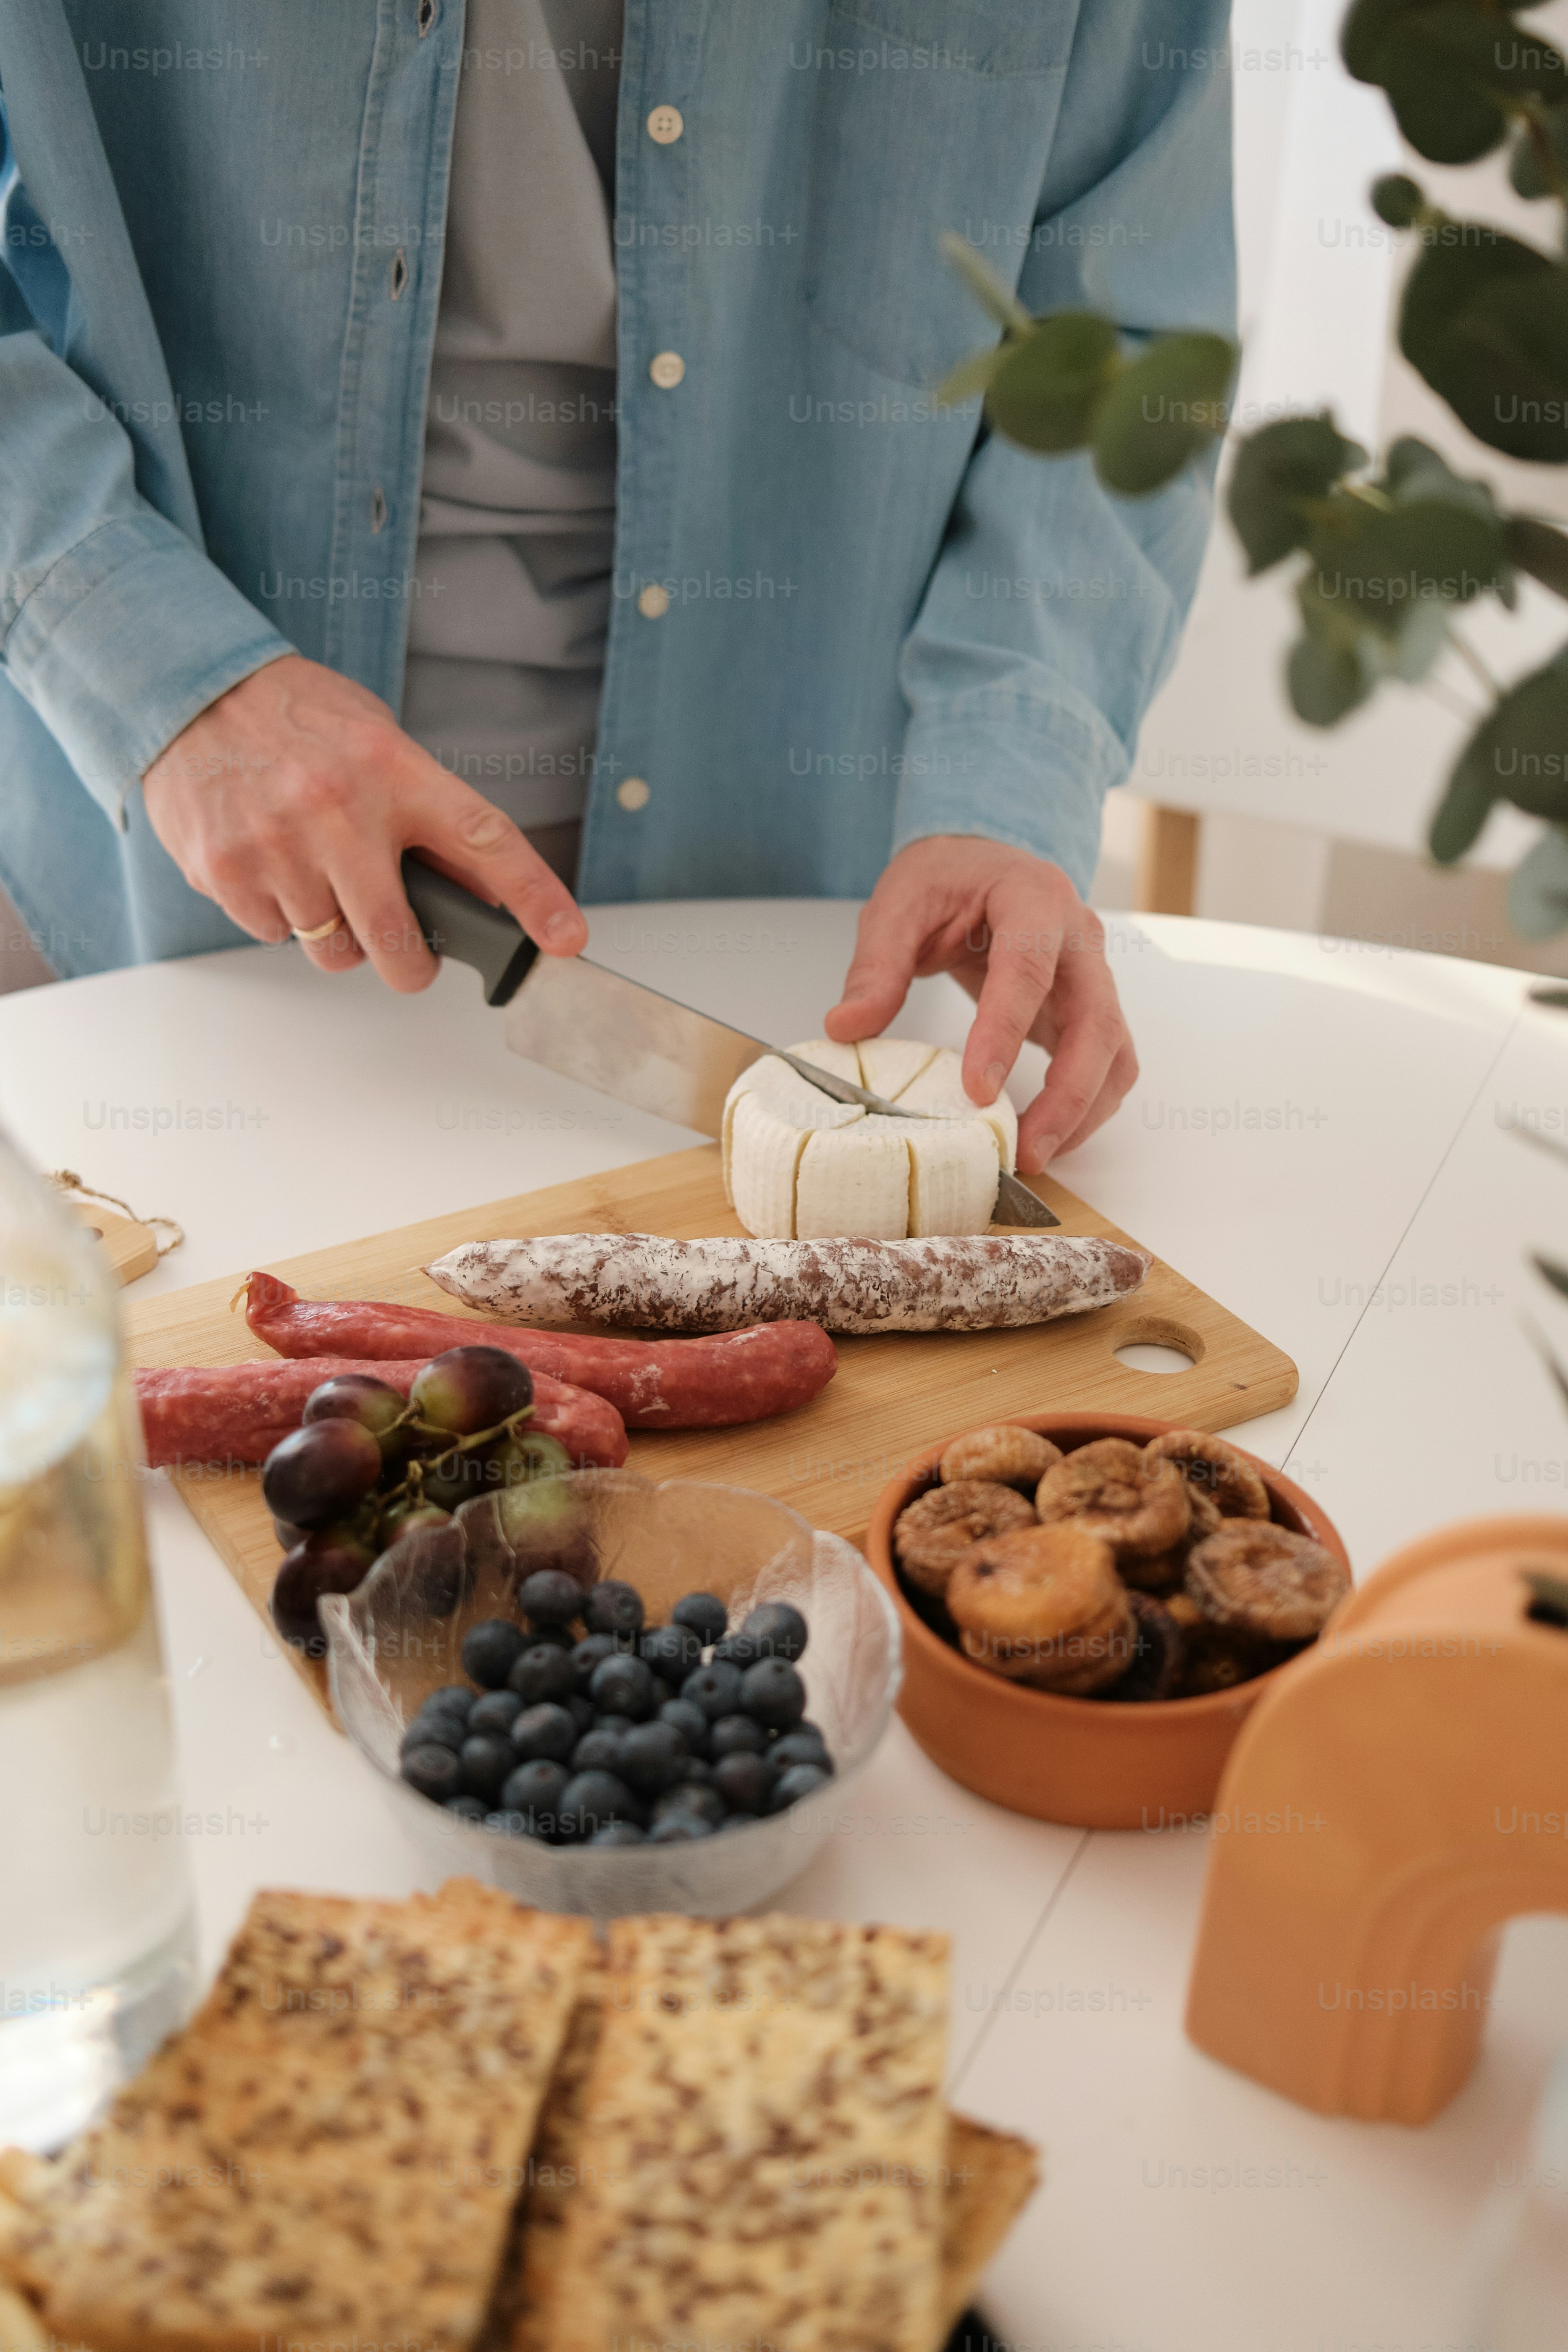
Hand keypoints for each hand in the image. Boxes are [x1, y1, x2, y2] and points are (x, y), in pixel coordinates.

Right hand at [141, 653, 587, 987]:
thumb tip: (481, 895)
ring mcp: (277, 845)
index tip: (566, 939)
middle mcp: (338, 810)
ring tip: (318, 876)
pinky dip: (279, 916)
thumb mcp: (380, 746)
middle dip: (412, 966)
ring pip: (332, 952)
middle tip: (408, 951)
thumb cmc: (298, 720)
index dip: (534, 896)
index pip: (484, 841)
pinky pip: (274, 936)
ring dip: (336, 935)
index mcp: (393, 771)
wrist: (193, 686)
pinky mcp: (225, 871)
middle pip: (397, 941)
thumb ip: (428, 818)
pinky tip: (271, 863)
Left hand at [824, 836, 1136, 1174]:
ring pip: (1113, 1053)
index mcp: (1034, 897)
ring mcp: (1094, 977)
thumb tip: (845, 1028)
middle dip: (1067, 1095)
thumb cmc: (946, 880)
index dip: (1006, 1032)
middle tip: (1025, 1149)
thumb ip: (875, 967)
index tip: (976, 1090)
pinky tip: (1043, 1136)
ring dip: (1082, 1111)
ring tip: (1034, 1155)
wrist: (981, 865)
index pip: (1028, 970)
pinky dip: (1084, 1108)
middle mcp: (1080, 938)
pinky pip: (1108, 1065)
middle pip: (1097, 1022)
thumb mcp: (898, 906)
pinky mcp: (1090, 1011)